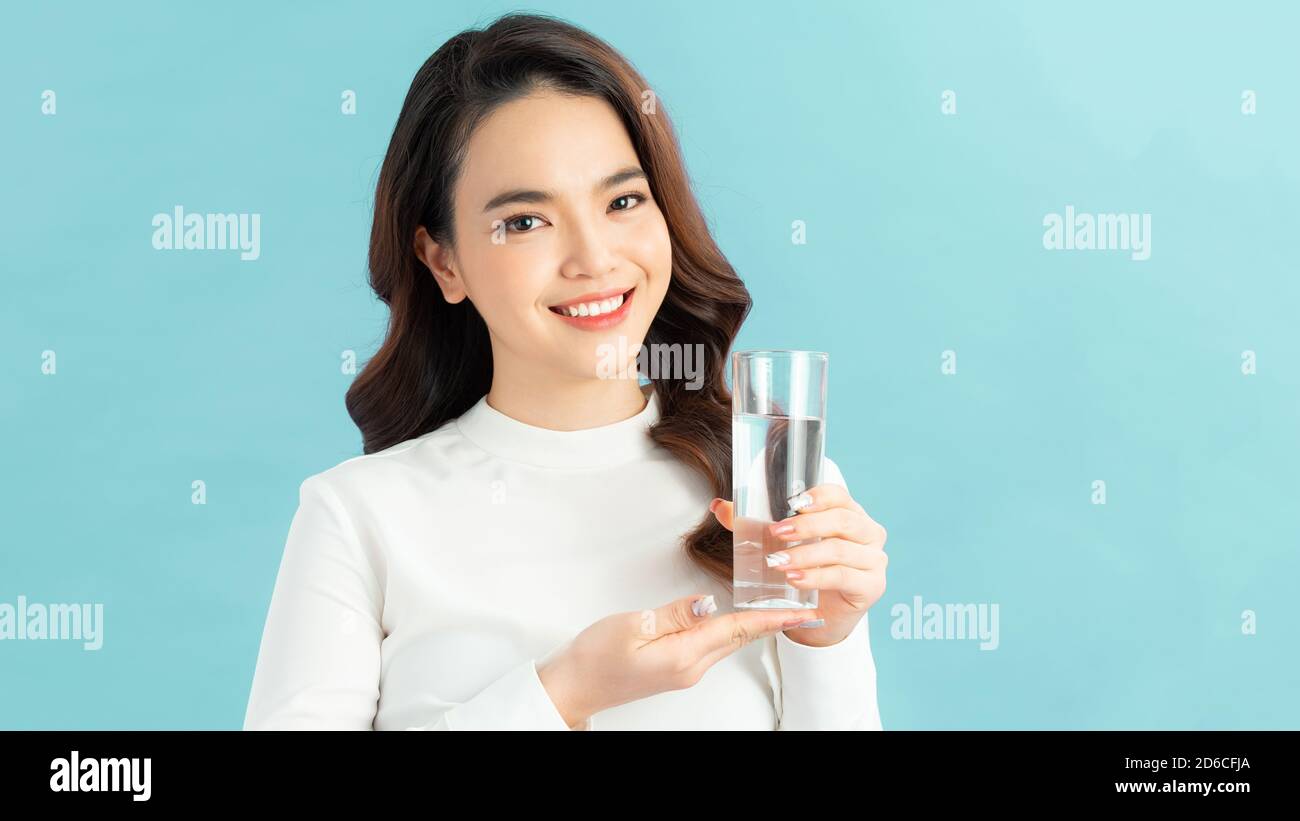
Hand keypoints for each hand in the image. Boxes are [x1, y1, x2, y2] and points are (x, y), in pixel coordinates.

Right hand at [537, 593, 819, 727]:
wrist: (573, 687)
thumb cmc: (594, 657)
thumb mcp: (632, 625)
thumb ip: (674, 613)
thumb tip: (707, 601)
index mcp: (683, 656)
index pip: (737, 630)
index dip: (771, 618)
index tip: (802, 612)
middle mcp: (691, 667)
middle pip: (739, 636)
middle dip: (772, 620)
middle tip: (801, 602)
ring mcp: (685, 671)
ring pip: (727, 640)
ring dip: (753, 624)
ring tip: (778, 606)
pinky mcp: (676, 668)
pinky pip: (712, 645)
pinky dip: (731, 629)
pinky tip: (737, 618)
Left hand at [710, 484, 887, 647]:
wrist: (819, 614)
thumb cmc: (805, 570)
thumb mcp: (777, 544)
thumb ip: (750, 524)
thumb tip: (719, 506)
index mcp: (849, 513)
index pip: (838, 495)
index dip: (817, 496)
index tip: (791, 505)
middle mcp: (867, 532)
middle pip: (843, 519)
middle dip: (807, 526)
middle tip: (776, 534)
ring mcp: (874, 559)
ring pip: (841, 549)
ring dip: (806, 554)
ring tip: (778, 562)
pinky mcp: (871, 586)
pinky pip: (844, 576)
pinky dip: (817, 577)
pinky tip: (796, 579)